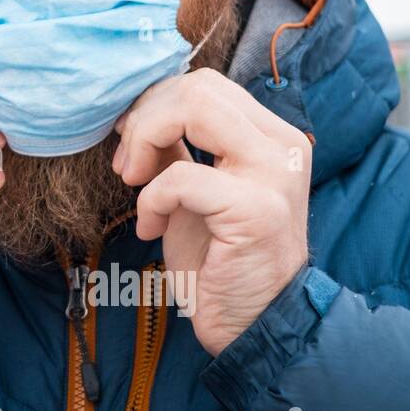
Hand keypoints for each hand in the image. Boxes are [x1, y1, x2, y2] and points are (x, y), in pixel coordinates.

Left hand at [112, 68, 311, 357]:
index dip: (156, 106)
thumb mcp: (192, 191)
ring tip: (133, 182)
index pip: (206, 86)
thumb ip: (177, 148)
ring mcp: (275, 175)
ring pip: (195, 110)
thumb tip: (139, 112)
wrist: (253, 324)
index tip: (130, 142)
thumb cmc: (219, 260)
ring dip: (146, 142)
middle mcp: (283, 146)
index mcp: (271, 137)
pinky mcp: (256, 210)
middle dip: (145, 119)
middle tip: (126, 164)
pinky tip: (151, 229)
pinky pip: (181, 176)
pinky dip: (151, 199)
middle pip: (198, 89)